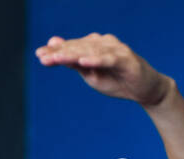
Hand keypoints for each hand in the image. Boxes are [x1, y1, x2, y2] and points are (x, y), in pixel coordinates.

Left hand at [36, 33, 170, 105]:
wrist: (145, 90)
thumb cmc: (117, 81)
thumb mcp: (91, 74)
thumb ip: (74, 63)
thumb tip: (54, 49)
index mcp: (94, 46)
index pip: (72, 48)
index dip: (55, 51)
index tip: (39, 54)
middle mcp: (104, 43)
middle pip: (78, 47)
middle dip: (59, 52)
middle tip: (42, 56)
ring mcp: (115, 50)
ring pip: (91, 51)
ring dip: (73, 54)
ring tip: (56, 58)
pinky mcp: (126, 59)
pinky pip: (109, 59)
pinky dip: (96, 60)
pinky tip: (83, 62)